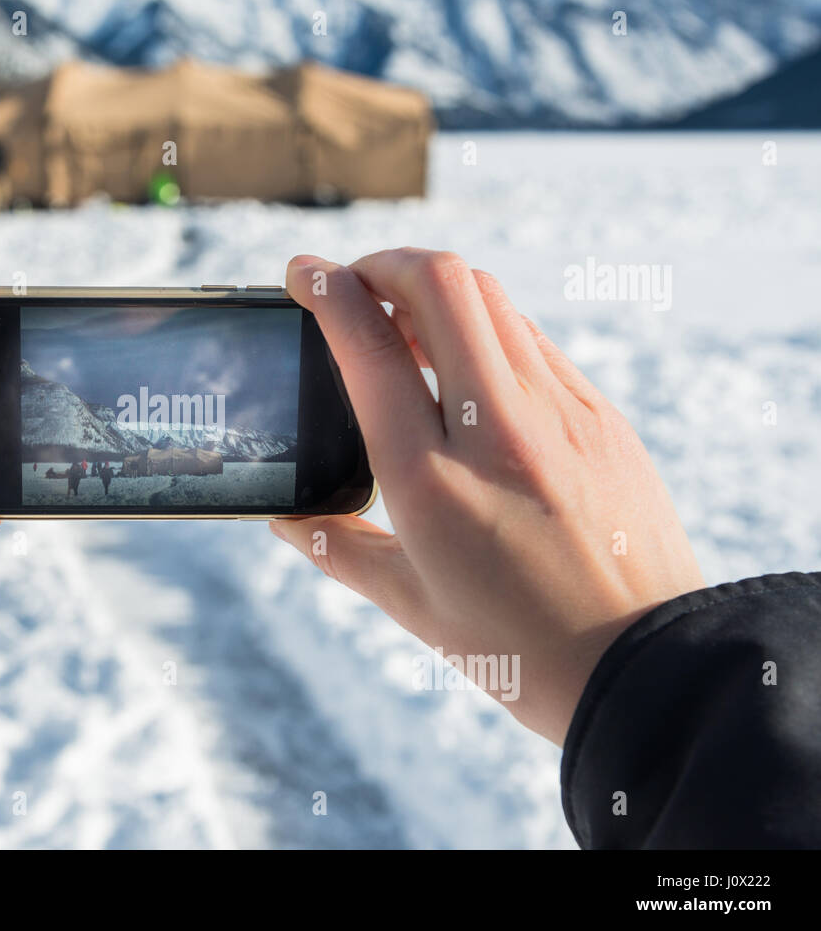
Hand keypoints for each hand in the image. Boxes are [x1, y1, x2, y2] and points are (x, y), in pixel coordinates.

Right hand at [273, 249, 704, 743]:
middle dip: (384, 262)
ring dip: (436, 290)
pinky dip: (487, 328)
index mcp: (431, 481)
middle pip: (440, 283)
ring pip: (493, 298)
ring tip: (407, 326)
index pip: (369, 346)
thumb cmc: (519, 647)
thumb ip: (337, 548)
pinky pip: (533, 339)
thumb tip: (285, 519)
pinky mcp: (602, 416)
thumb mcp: (411, 603)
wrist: (645, 667)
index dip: (326, 291)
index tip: (301, 274)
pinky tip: (470, 368)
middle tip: (356, 285)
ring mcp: (560, 413)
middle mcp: (497, 430)